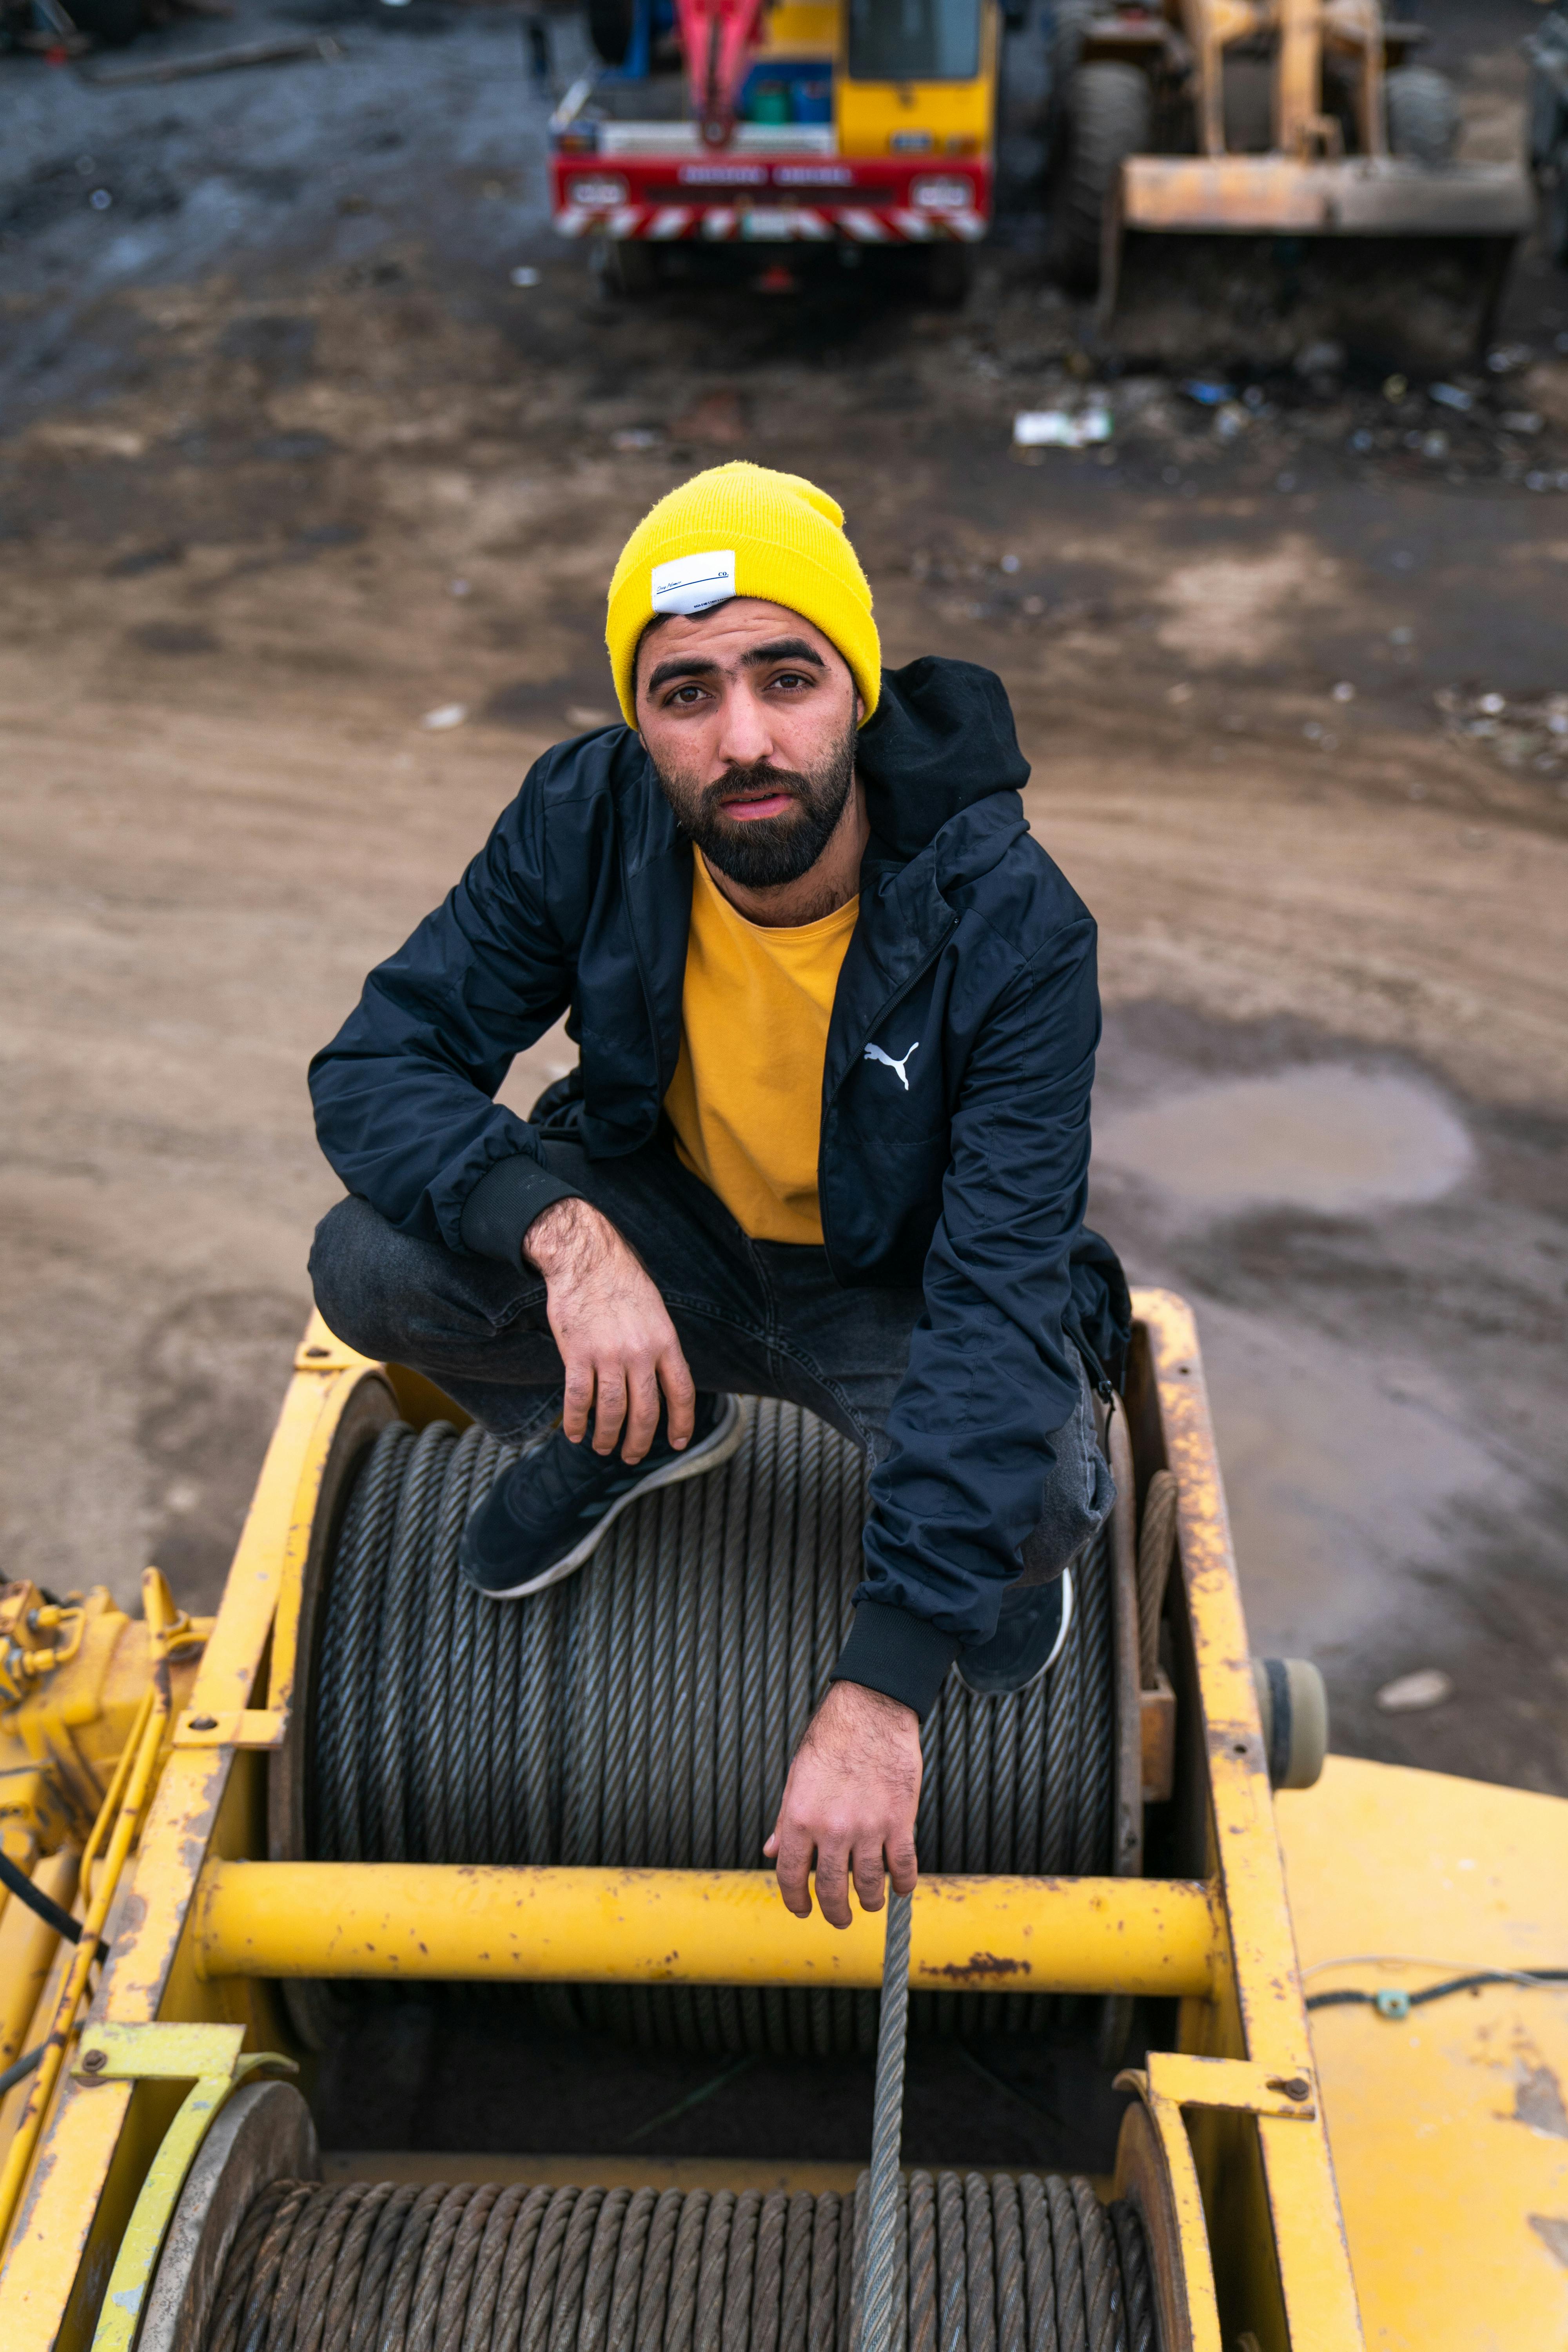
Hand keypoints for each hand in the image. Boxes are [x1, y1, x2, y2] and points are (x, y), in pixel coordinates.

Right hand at [522, 1197, 694, 1463]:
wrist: (586, 1258)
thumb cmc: (621, 1282)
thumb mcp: (655, 1311)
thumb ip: (661, 1345)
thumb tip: (664, 1379)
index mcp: (665, 1341)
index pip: (681, 1391)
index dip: (682, 1422)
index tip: (678, 1442)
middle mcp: (640, 1352)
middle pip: (646, 1412)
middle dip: (640, 1441)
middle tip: (632, 1456)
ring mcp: (608, 1355)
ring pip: (612, 1411)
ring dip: (607, 1436)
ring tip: (603, 1446)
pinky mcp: (577, 1354)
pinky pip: (578, 1398)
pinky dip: (576, 1421)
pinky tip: (575, 1433)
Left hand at [764, 1680, 920, 1929]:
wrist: (871, 1710)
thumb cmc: (831, 1740)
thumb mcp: (797, 1777)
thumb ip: (785, 1819)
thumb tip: (771, 1851)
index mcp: (799, 1817)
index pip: (790, 1875)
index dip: (795, 1900)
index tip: (803, 1910)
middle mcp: (831, 1828)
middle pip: (830, 1888)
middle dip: (835, 1912)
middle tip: (839, 1918)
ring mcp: (867, 1826)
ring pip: (869, 1884)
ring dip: (869, 1901)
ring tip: (870, 1902)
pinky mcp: (899, 1820)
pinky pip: (903, 1866)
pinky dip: (904, 1883)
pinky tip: (901, 1887)